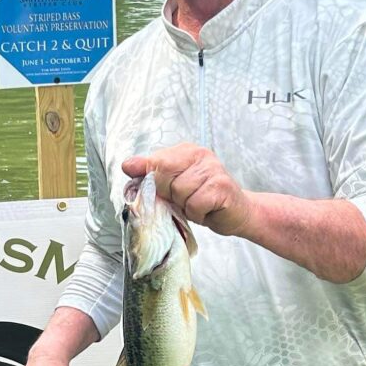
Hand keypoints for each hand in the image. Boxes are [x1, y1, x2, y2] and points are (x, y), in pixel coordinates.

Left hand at [123, 144, 251, 236]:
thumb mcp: (174, 185)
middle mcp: (200, 154)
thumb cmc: (203, 199)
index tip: (156, 189)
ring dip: (185, 207)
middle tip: (185, 199)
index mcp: (186, 151)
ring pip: (179, 192)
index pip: (156, 161)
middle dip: (170, 194)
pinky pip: (194, 204)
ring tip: (198, 205)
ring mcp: (212, 169)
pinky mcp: (221, 187)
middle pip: (164, 175)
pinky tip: (208, 210)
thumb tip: (127, 165)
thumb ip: (152, 173)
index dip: (152, 179)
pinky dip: (198, 214)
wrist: (238, 212)